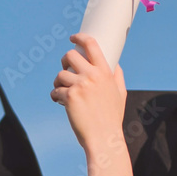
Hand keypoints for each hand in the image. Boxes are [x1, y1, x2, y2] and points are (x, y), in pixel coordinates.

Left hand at [50, 34, 126, 153]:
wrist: (104, 138)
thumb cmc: (112, 118)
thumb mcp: (120, 94)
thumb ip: (117, 78)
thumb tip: (116, 66)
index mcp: (106, 72)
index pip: (92, 45)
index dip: (80, 38)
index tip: (73, 38)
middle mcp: (92, 75)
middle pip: (70, 55)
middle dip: (64, 61)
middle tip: (65, 69)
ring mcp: (80, 85)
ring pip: (60, 74)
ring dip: (58, 83)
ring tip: (63, 93)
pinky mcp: (69, 96)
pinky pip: (55, 91)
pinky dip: (56, 97)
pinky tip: (60, 103)